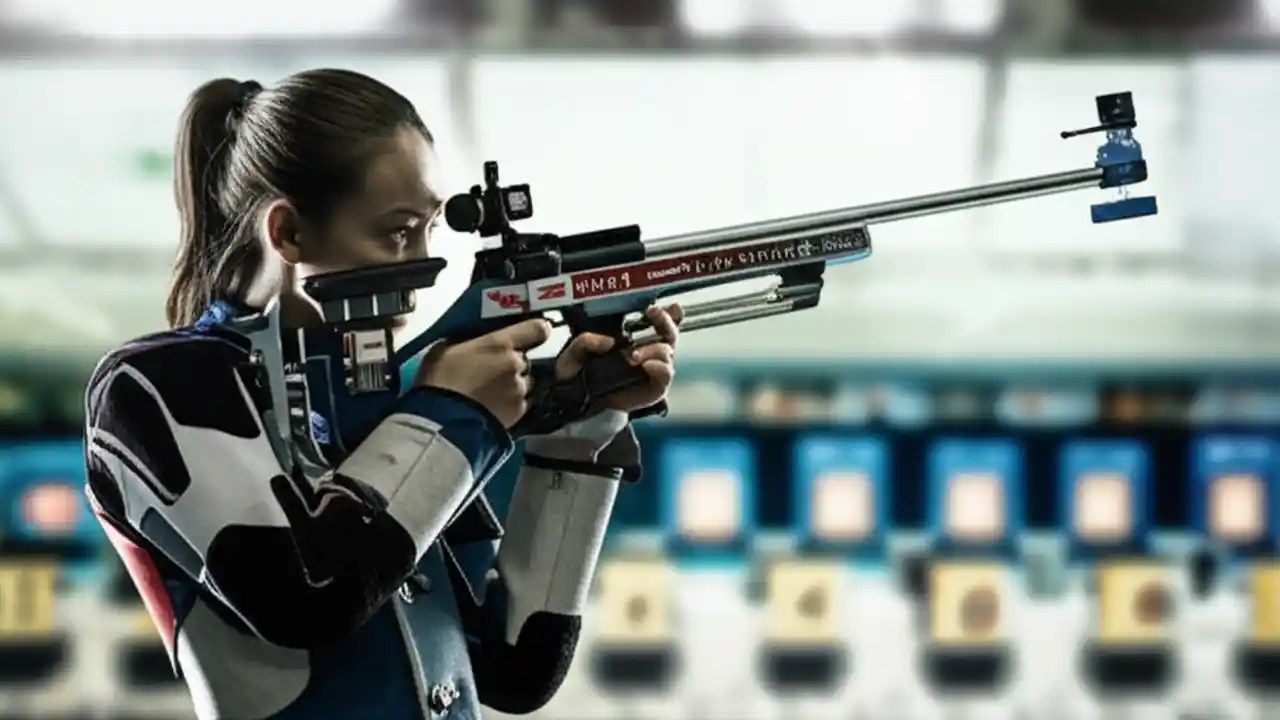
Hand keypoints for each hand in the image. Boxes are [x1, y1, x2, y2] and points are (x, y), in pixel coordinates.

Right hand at [415, 319, 551, 427]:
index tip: (530, 334)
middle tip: (490, 371)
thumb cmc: (439, 382)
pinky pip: (520, 403)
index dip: (536, 330)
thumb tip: (472, 341)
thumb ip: (467, 342)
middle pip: (524, 359)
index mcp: (500, 344)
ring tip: (489, 393)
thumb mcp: (445, 349)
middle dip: (512, 363)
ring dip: (512, 384)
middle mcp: (515, 364)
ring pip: (524, 382)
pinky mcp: (518, 413)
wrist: (440, 422)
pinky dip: (510, 403)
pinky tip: (492, 408)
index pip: (537, 329)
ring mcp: (519, 390)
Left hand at [554, 303, 682, 413]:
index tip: (657, 305)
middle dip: (664, 320)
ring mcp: (653, 369)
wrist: (579, 404)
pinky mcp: (655, 388)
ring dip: (652, 348)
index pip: (657, 320)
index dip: (666, 311)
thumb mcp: (574, 353)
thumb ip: (585, 342)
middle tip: (651, 313)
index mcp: (632, 337)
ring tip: (632, 355)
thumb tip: (609, 341)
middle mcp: (647, 350)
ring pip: (667, 350)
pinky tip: (646, 365)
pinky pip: (666, 374)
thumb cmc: (579, 375)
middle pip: (669, 331)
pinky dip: (659, 366)